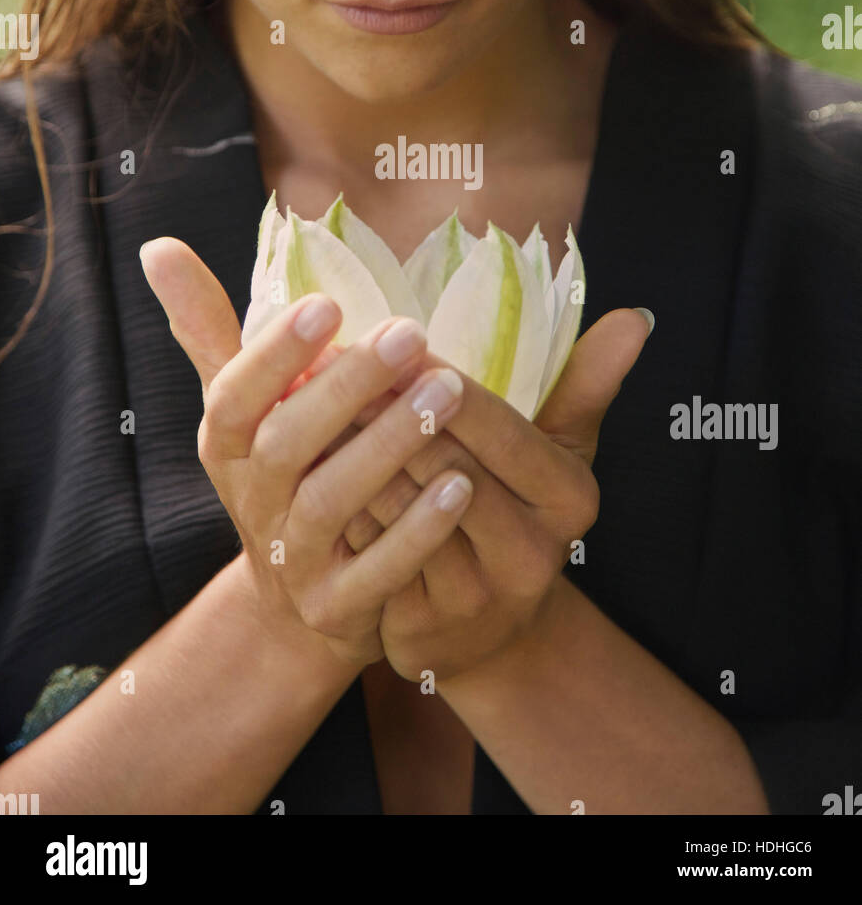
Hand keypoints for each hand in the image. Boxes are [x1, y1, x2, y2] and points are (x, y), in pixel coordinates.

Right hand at [138, 238, 475, 670]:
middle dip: (347, 387)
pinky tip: (463, 484)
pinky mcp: (334, 608)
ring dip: (391, 445)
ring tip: (448, 392)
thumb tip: (156, 245)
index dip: (275, 353)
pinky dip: (418, 531)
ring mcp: (291, 561)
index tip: (327, 303)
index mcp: (225, 448)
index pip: (233, 397)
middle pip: (287, 444)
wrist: (301, 606)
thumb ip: (209, 328)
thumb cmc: (283, 474)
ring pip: (334, 502)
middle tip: (410, 332)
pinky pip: (377, 572)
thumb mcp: (244, 409)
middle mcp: (251, 503)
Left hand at [338, 310, 652, 682]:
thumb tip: (635, 317)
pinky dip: (341, 501)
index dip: (444, 384)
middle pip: (447, 465)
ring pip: (402, 507)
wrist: (489, 629)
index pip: (502, 429)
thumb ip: (585, 381)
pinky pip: (372, 550)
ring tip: (311, 400)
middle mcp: (532, 554)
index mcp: (568, 498)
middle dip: (389, 409)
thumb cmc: (518, 511)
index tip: (397, 339)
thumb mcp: (559, 450)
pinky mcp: (424, 627)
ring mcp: (477, 598)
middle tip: (336, 360)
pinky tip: (311, 464)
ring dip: (353, 451)